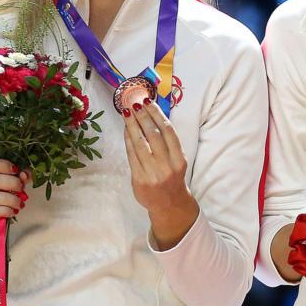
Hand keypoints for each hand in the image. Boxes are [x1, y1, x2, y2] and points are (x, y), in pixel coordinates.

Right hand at [0, 157, 27, 227]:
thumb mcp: (7, 186)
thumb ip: (17, 178)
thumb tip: (25, 174)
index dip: (2, 165)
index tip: (16, 170)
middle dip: (11, 183)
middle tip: (21, 189)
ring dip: (10, 199)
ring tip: (19, 204)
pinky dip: (3, 211)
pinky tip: (11, 212)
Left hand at [122, 99, 198, 248]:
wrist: (169, 205)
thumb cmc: (173, 177)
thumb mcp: (177, 161)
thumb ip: (167, 144)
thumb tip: (152, 117)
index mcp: (179, 160)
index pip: (168, 132)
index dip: (157, 114)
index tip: (148, 101)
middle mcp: (167, 166)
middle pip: (153, 135)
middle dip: (143, 116)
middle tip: (134, 102)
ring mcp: (152, 173)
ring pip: (140, 144)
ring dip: (132, 125)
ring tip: (127, 112)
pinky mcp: (139, 179)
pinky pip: (132, 155)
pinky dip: (128, 140)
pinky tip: (126, 130)